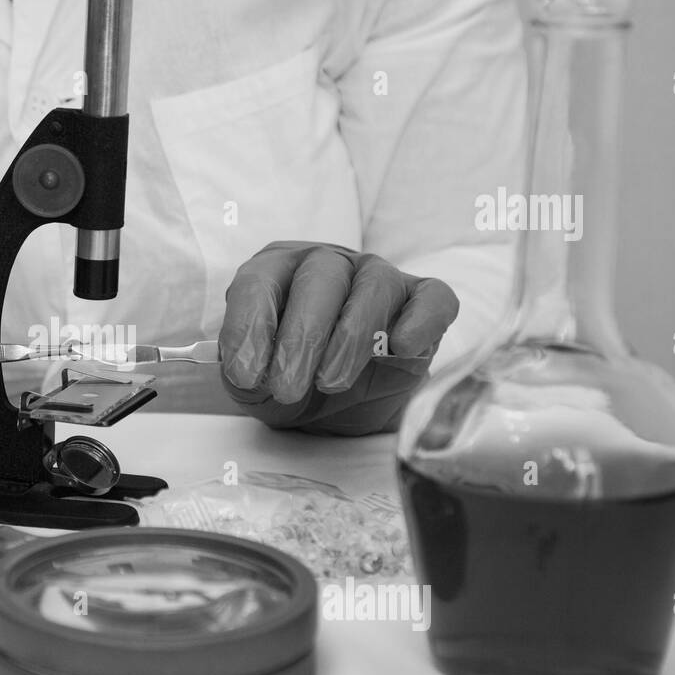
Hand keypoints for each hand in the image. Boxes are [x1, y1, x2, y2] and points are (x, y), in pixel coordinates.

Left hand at [219, 242, 458, 433]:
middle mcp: (327, 265)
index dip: (248, 327)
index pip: (259, 282)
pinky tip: (402, 347)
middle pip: (320, 279)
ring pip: (374, 286)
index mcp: (277, 271)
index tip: (244, 375)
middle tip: (288, 388)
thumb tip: (242, 373)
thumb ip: (243, 374)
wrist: (333, 409)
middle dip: (301, 338)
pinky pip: (432, 298)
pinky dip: (421, 320)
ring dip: (352, 336)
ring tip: (332, 382)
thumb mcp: (253, 383)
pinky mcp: (421, 304)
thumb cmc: (287, 381)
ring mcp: (377, 278)